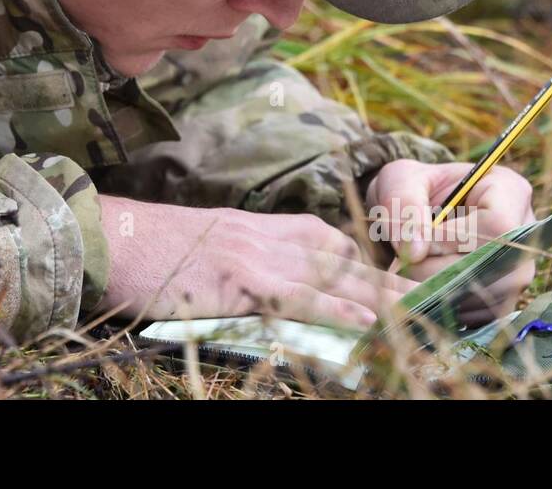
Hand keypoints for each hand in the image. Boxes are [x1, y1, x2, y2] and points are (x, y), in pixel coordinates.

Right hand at [93, 196, 415, 329]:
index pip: (336, 243)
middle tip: (441, 299)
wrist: (110, 237)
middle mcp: (269, 236)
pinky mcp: (237, 280)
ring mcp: (256, 256)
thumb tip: (287, 295)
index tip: (412, 284)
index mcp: (266, 228)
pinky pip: (295, 296)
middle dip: (394, 281)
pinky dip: (333, 309)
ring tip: (426, 314)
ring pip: (334, 276)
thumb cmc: (155, 251)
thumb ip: (254, 264)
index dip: (376, 266)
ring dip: (383, 297)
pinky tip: (366, 323)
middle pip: (347, 259)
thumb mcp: (214, 249)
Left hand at [366, 160, 536, 324]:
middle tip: (398, 267)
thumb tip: (416, 251)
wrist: (409, 214)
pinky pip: (478, 317)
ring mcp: (517, 270)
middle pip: (493, 265)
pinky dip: (443, 309)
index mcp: (508, 190)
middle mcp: (524, 234)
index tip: (416, 244)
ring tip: (404, 279)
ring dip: (436, 293)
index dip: (453, 239)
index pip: (498, 224)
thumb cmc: (409, 190)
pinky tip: (416, 294)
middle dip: (437, 271)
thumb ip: (405, 206)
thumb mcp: (399, 181)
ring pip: (487, 296)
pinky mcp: (502, 300)